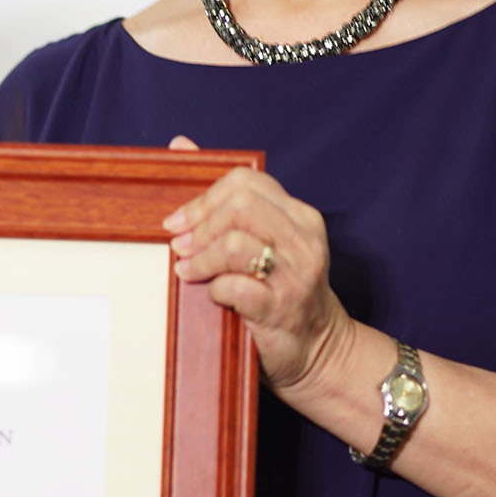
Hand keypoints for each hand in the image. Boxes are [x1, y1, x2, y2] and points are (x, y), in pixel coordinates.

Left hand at [161, 136, 355, 393]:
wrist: (318, 350)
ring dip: (200, 256)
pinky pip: (236, 287)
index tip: (177, 219)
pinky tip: (210, 294)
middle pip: (239, 206)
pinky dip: (214, 288)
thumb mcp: (261, 239)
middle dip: (199, 223)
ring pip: (235, 243)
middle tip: (177, 244)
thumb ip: (224, 196)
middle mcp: (304, 240)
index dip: (204, 196)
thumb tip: (181, 146)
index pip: (246, 182)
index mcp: (299, 217)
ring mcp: (296, 275)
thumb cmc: (279, 289)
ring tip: (185, 270)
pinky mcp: (282, 309)